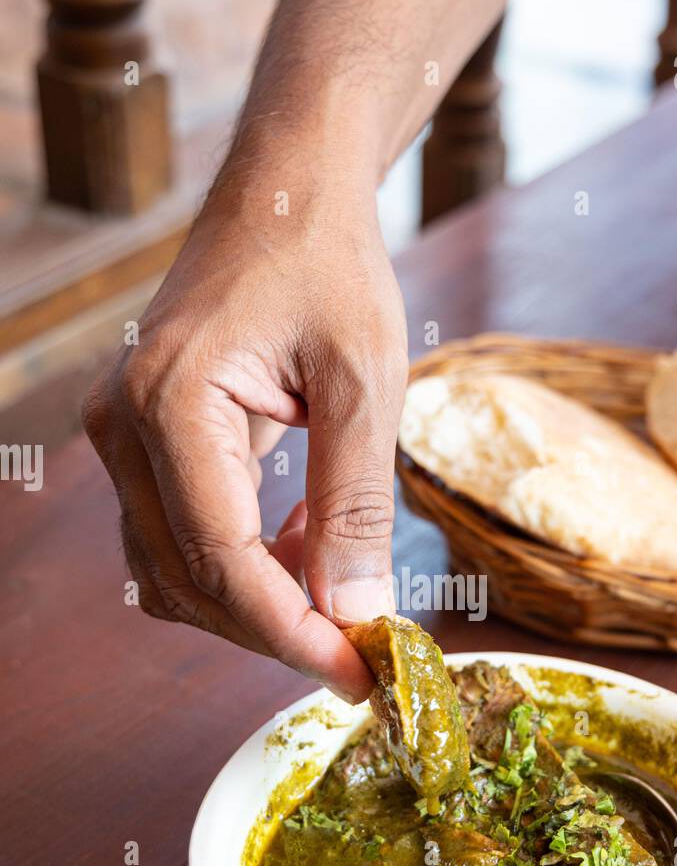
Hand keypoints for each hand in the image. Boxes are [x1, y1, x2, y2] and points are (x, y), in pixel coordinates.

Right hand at [82, 184, 406, 702]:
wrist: (284, 192)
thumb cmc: (328, 265)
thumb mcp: (365, 381)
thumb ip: (355, 503)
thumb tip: (356, 613)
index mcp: (170, 403)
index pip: (221, 563)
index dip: (292, 634)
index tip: (359, 673)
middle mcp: (124, 427)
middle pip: (189, 583)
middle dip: (278, 629)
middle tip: (363, 646)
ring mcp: (123, 436)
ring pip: (176, 574)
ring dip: (258, 600)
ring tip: (336, 569)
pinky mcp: (143, 442)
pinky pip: (178, 538)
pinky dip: (240, 563)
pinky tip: (301, 532)